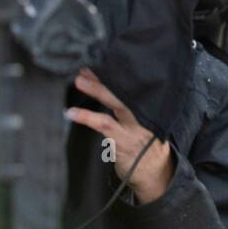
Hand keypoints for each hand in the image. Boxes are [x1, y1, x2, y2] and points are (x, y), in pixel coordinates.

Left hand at [66, 69, 174, 204]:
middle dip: (108, 77)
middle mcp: (145, 115)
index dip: (123, 72)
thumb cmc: (147, 142)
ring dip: (97, 91)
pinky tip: (71, 112)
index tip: (108, 57)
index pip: (137, 85)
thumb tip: (113, 85)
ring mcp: (134, 128)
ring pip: (116, 106)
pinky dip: (86, 117)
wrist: (155, 172)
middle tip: (90, 65)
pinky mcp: (122, 141)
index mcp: (152, 108)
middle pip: (127, 91)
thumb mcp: (148, 121)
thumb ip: (133, 105)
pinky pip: (103, 126)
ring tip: (80, 81)